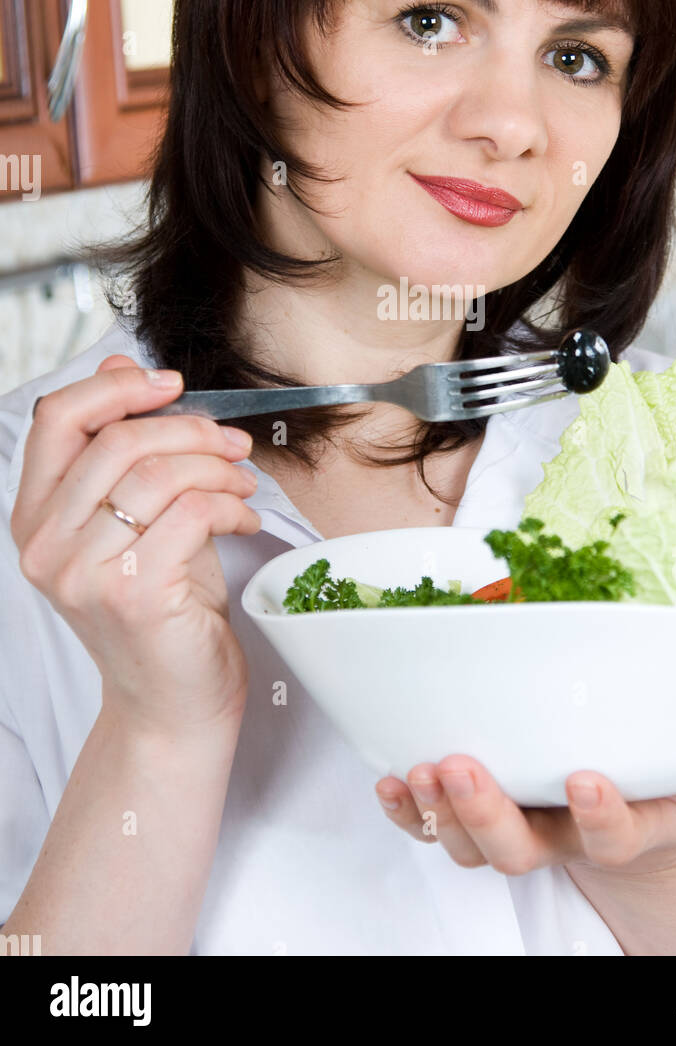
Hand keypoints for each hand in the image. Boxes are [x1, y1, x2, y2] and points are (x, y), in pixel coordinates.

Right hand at [11, 354, 261, 736]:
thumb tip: (120, 367)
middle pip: (117, 440)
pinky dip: (232, 505)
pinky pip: (192, 513)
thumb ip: (122, 449)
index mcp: (35, 518)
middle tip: (232, 445)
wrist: (171, 704)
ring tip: (243, 484)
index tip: (172, 385)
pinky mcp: (132, 595)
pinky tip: (244, 517)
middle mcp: (45, 546)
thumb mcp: (137, 517)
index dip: (116, 388)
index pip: (56, 419)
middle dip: (191, 429)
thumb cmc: (161, 609)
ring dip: (219, 468)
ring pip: (160, 474)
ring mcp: (82, 574)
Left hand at [375, 753, 675, 878]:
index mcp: (621, 829)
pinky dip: (406, 810)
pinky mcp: (475, 816)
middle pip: (518, 849)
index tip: (586, 779)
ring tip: (422, 769)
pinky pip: (432, 828)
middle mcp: (560, 837)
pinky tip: (390, 781)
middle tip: (463, 767)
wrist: (626, 812)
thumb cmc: (669, 787)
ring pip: (468, 844)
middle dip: (488, 814)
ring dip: (440, 812)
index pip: (611, 837)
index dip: (600, 817)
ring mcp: (513, 829)